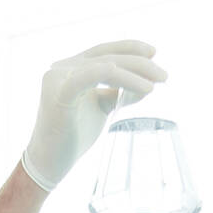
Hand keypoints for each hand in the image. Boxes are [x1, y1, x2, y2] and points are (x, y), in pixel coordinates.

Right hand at [20, 40, 166, 191]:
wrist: (49, 164)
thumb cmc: (72, 137)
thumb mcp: (99, 108)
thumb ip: (115, 92)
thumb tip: (146, 84)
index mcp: (70, 68)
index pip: (104, 51)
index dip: (129, 48)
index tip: (154, 53)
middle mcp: (61, 67)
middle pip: (107, 56)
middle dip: (139, 63)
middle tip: (164, 75)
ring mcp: (58, 78)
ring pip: (105, 65)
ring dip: (135, 72)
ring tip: (157, 83)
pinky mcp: (59, 92)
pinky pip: (94, 76)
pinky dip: (122, 79)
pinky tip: (143, 89)